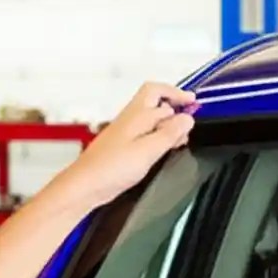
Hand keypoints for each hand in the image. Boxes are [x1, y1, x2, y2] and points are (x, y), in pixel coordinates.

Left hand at [52, 82, 198, 209]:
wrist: (85, 185)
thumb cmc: (110, 168)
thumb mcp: (149, 150)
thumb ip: (169, 133)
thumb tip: (187, 119)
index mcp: (136, 114)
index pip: (159, 92)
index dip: (178, 95)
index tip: (193, 103)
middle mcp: (129, 119)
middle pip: (153, 100)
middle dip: (173, 106)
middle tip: (187, 118)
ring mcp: (124, 132)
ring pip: (149, 118)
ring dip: (166, 124)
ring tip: (178, 139)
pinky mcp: (121, 147)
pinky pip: (143, 134)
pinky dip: (157, 138)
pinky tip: (161, 151)